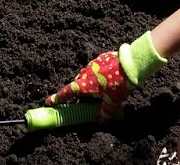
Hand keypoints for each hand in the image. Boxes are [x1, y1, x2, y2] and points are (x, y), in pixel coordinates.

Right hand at [46, 32, 165, 120]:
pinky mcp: (99, 59)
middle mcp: (84, 73)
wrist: (131, 65)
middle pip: (77, 86)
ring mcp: (91, 64)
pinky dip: (97, 76)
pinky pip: (94, 70)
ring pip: (85, 77)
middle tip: (87, 102)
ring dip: (89, 85)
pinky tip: (108, 80)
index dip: (57, 99)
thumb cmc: (119, 84)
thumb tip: (99, 121)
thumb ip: (104, 113)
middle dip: (80, 94)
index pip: (66, 93)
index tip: (48, 102)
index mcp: (83, 85)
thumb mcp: (112, 103)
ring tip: (101, 91)